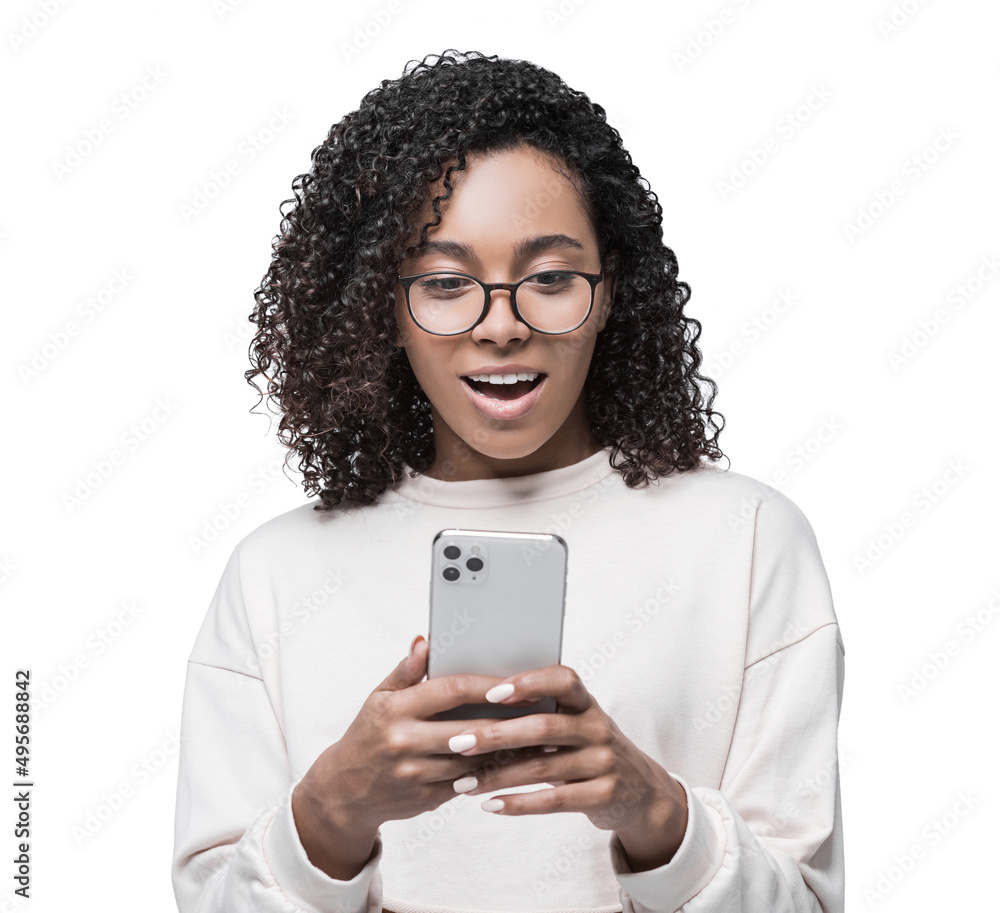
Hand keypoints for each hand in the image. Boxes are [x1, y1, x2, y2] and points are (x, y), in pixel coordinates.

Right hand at [292, 636, 546, 862]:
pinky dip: (492, 771)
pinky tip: (516, 761)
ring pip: (473, 760)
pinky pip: (468, 782)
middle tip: (540, 711)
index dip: (485, 686)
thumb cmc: (369, 734)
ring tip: (538, 737)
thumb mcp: (379, 698)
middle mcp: (404, 742)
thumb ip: (406, 671)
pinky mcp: (426, 799)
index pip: (450, 691)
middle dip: (507, 721)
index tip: (514, 682)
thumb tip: (425, 641)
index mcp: (395, 710)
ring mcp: (415, 774)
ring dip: (507, 750)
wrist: (344, 790)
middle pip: (469, 729)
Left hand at [445, 663, 689, 870]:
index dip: (530, 683)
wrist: (641, 791)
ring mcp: (604, 762)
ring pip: (543, 767)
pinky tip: (490, 805)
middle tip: (459, 741)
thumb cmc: (587, 748)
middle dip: (497, 734)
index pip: (563, 679)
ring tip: (462, 782)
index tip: (492, 692)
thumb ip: (539, 712)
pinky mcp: (604, 796)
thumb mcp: (575, 723)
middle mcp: (598, 727)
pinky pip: (555, 801)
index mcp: (586, 702)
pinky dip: (518, 803)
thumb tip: (474, 702)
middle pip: (544, 726)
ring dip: (497, 776)